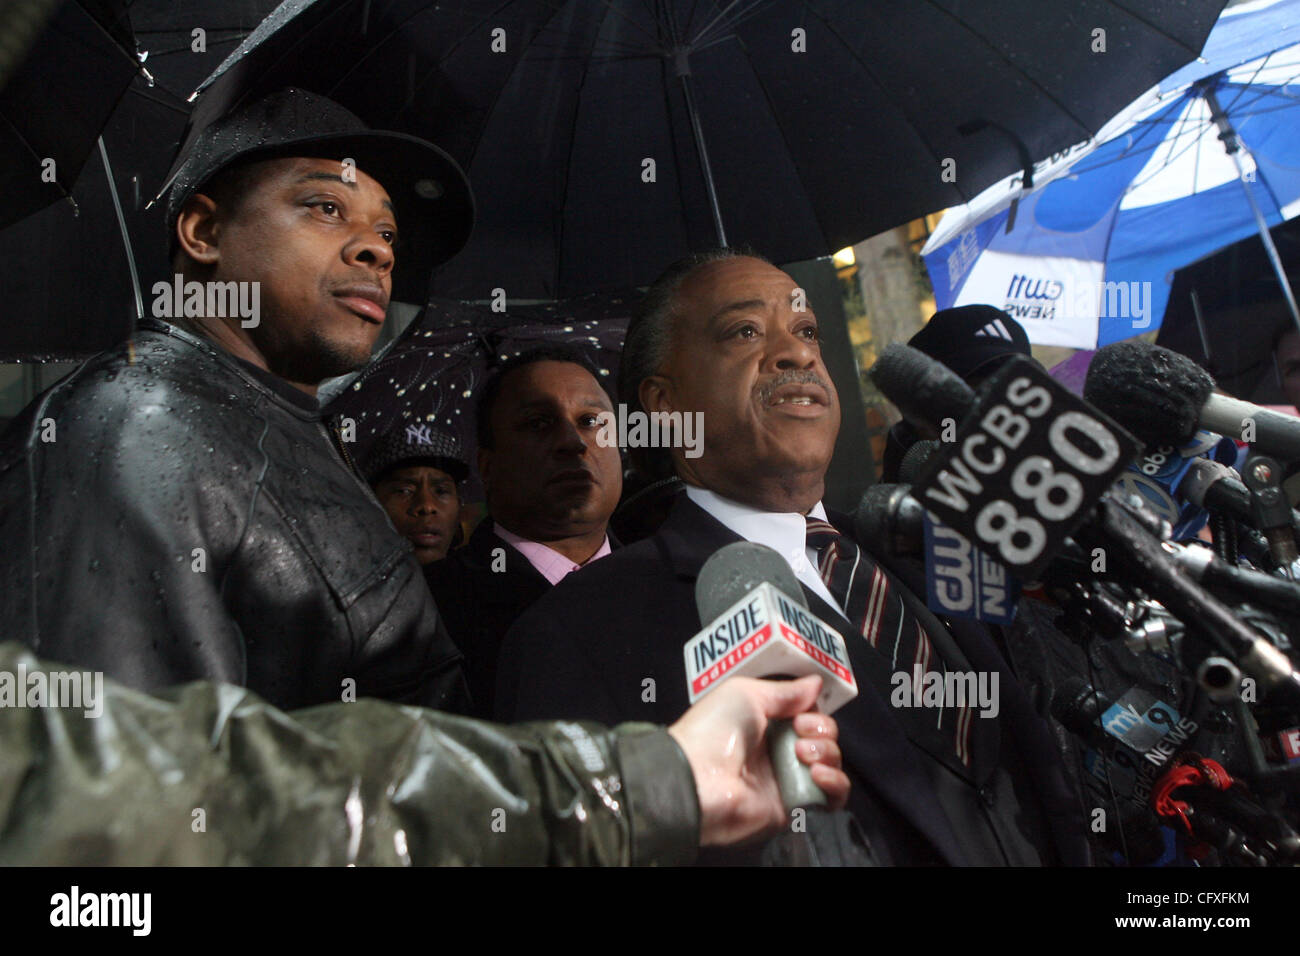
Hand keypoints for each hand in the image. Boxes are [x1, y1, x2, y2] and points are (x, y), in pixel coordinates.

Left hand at [667, 676, 847, 846]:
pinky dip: (835, 783)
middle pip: (824, 738)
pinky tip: (817, 774)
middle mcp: (778, 752)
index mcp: (765, 724)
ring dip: (828, 752)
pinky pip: (832, 798)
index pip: (807, 716)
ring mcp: (788, 780)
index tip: (801, 713)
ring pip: (832, 764)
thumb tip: (816, 683)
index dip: (813, 712)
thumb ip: (785, 691)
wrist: (697, 780)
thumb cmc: (714, 730)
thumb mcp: (746, 694)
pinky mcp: (794, 807)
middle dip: (822, 730)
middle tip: (799, 732)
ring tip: (803, 754)